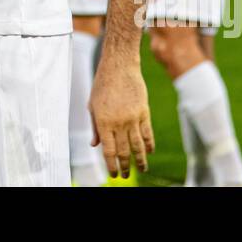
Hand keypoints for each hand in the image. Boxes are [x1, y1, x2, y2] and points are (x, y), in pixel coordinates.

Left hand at [88, 57, 153, 177]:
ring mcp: (133, 118)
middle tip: (126, 176)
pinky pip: (147, 133)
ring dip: (139, 160)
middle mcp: (118, 122)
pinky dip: (149, 144)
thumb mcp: (92, 105)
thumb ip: (94, 127)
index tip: (114, 174)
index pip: (108, 151)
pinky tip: (149, 152)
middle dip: (125, 166)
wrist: (119, 65)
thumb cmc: (102, 85)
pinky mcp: (143, 112)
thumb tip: (95, 145)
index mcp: (103, 122)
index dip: (112, 165)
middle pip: (124, 151)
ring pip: (138, 145)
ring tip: (141, 170)